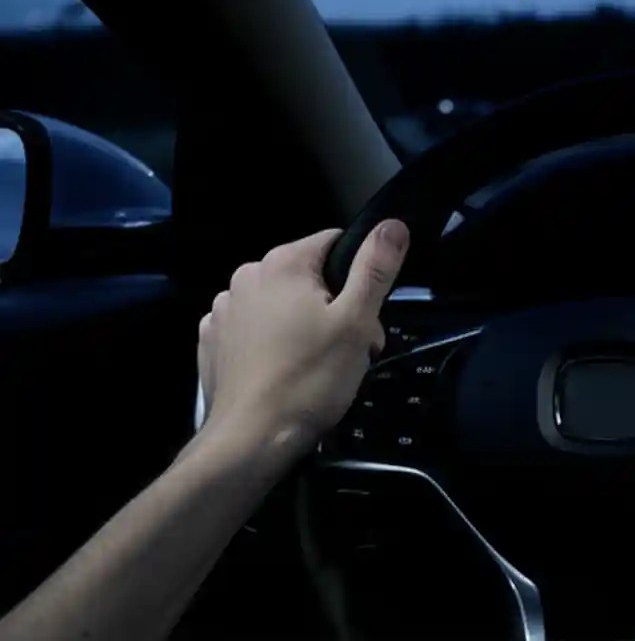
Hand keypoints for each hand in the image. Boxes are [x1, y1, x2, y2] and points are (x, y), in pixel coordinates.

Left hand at [196, 220, 409, 455]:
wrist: (251, 440)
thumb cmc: (310, 379)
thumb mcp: (357, 322)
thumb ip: (375, 269)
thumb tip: (393, 224)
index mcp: (282, 262)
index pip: (335, 243)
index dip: (359, 279)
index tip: (364, 320)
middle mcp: (246, 276)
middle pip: (308, 276)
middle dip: (332, 306)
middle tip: (348, 351)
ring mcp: (222, 310)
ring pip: (280, 303)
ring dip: (301, 324)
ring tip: (315, 366)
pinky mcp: (211, 341)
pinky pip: (253, 328)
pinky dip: (270, 342)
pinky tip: (281, 372)